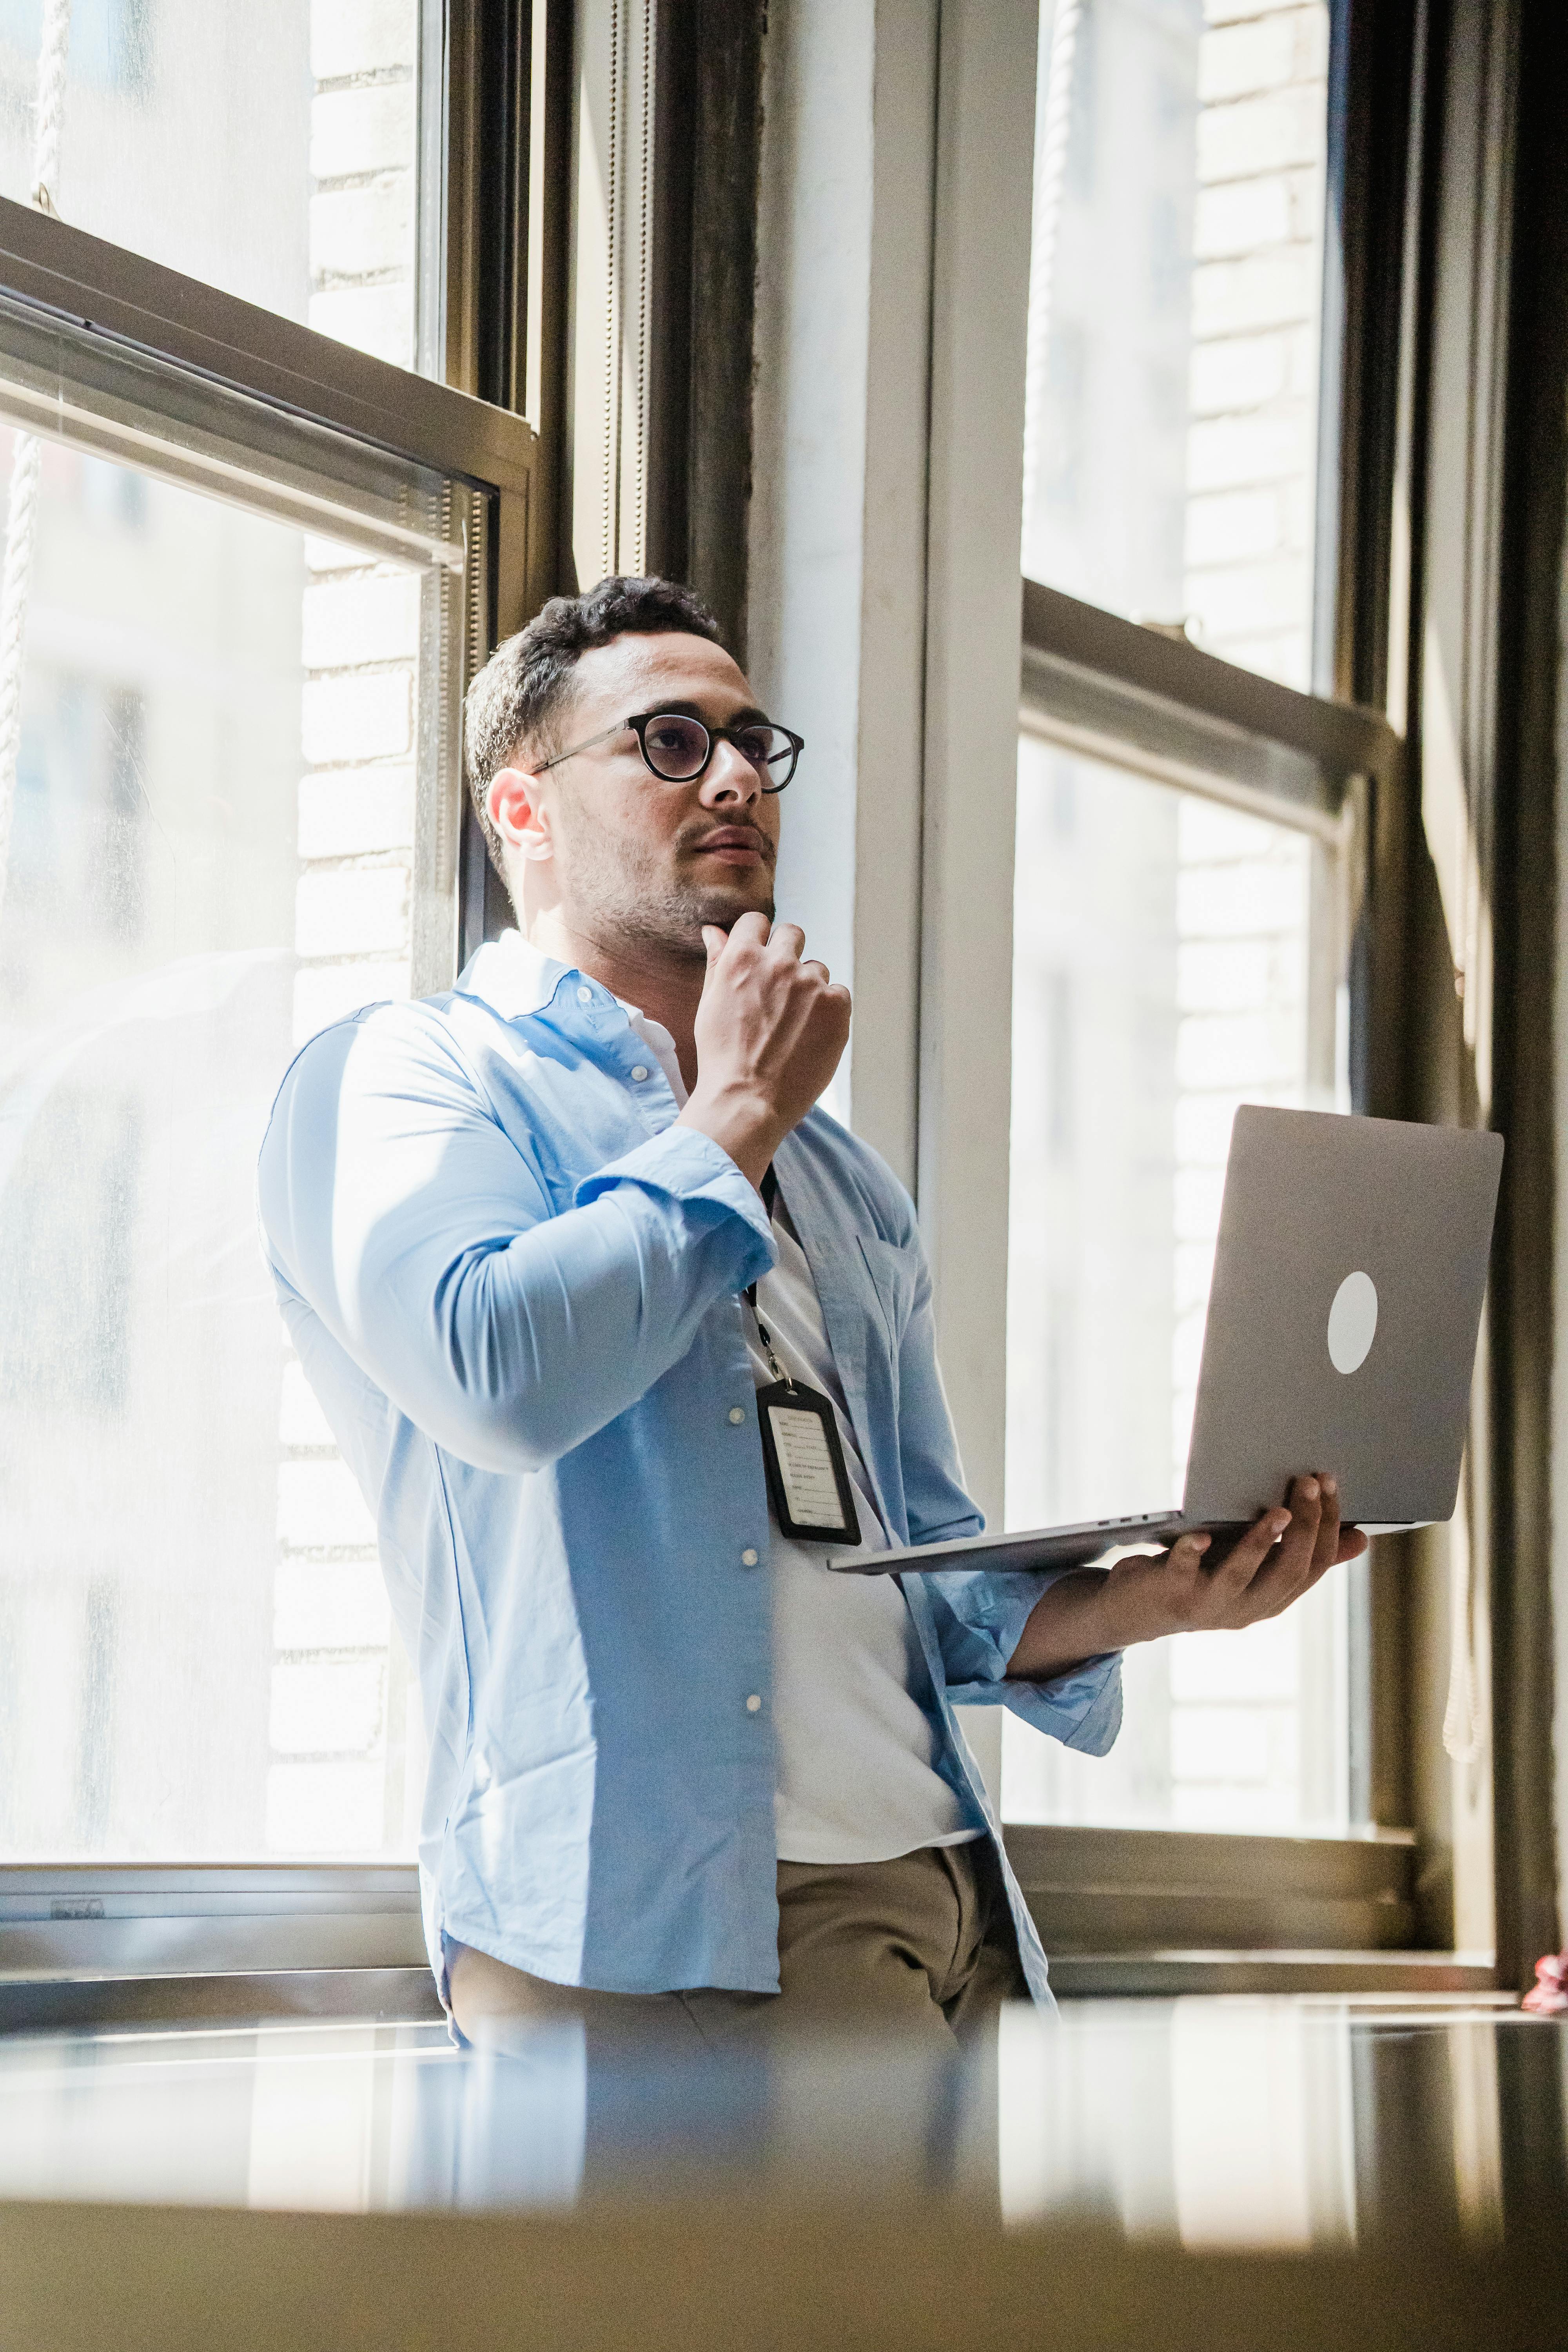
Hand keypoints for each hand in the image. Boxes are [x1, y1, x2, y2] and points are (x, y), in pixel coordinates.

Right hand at [674, 913, 851, 1186]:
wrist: (748, 1100)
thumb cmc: (722, 1057)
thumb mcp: (710, 1003)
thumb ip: (718, 961)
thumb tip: (714, 931)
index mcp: (742, 958)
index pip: (757, 921)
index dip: (758, 939)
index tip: (759, 960)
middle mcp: (779, 963)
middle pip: (792, 935)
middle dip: (786, 956)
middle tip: (779, 993)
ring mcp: (811, 983)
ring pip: (816, 969)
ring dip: (808, 988)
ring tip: (792, 1026)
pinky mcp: (837, 1005)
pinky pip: (838, 994)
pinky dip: (828, 1011)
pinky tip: (810, 1036)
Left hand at [1006, 1474, 1367, 1680]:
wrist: (1135, 1610)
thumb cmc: (1200, 1576)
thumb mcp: (1254, 1567)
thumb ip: (1299, 1554)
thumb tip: (1360, 1538)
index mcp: (1273, 1598)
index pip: (1315, 1565)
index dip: (1329, 1526)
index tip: (1330, 1483)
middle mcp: (1247, 1607)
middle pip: (1288, 1570)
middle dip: (1305, 1526)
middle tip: (1310, 1482)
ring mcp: (1209, 1603)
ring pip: (1244, 1574)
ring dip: (1262, 1541)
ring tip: (1279, 1510)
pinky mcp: (1171, 1592)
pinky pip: (1184, 1572)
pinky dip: (1192, 1551)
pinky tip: (1200, 1533)